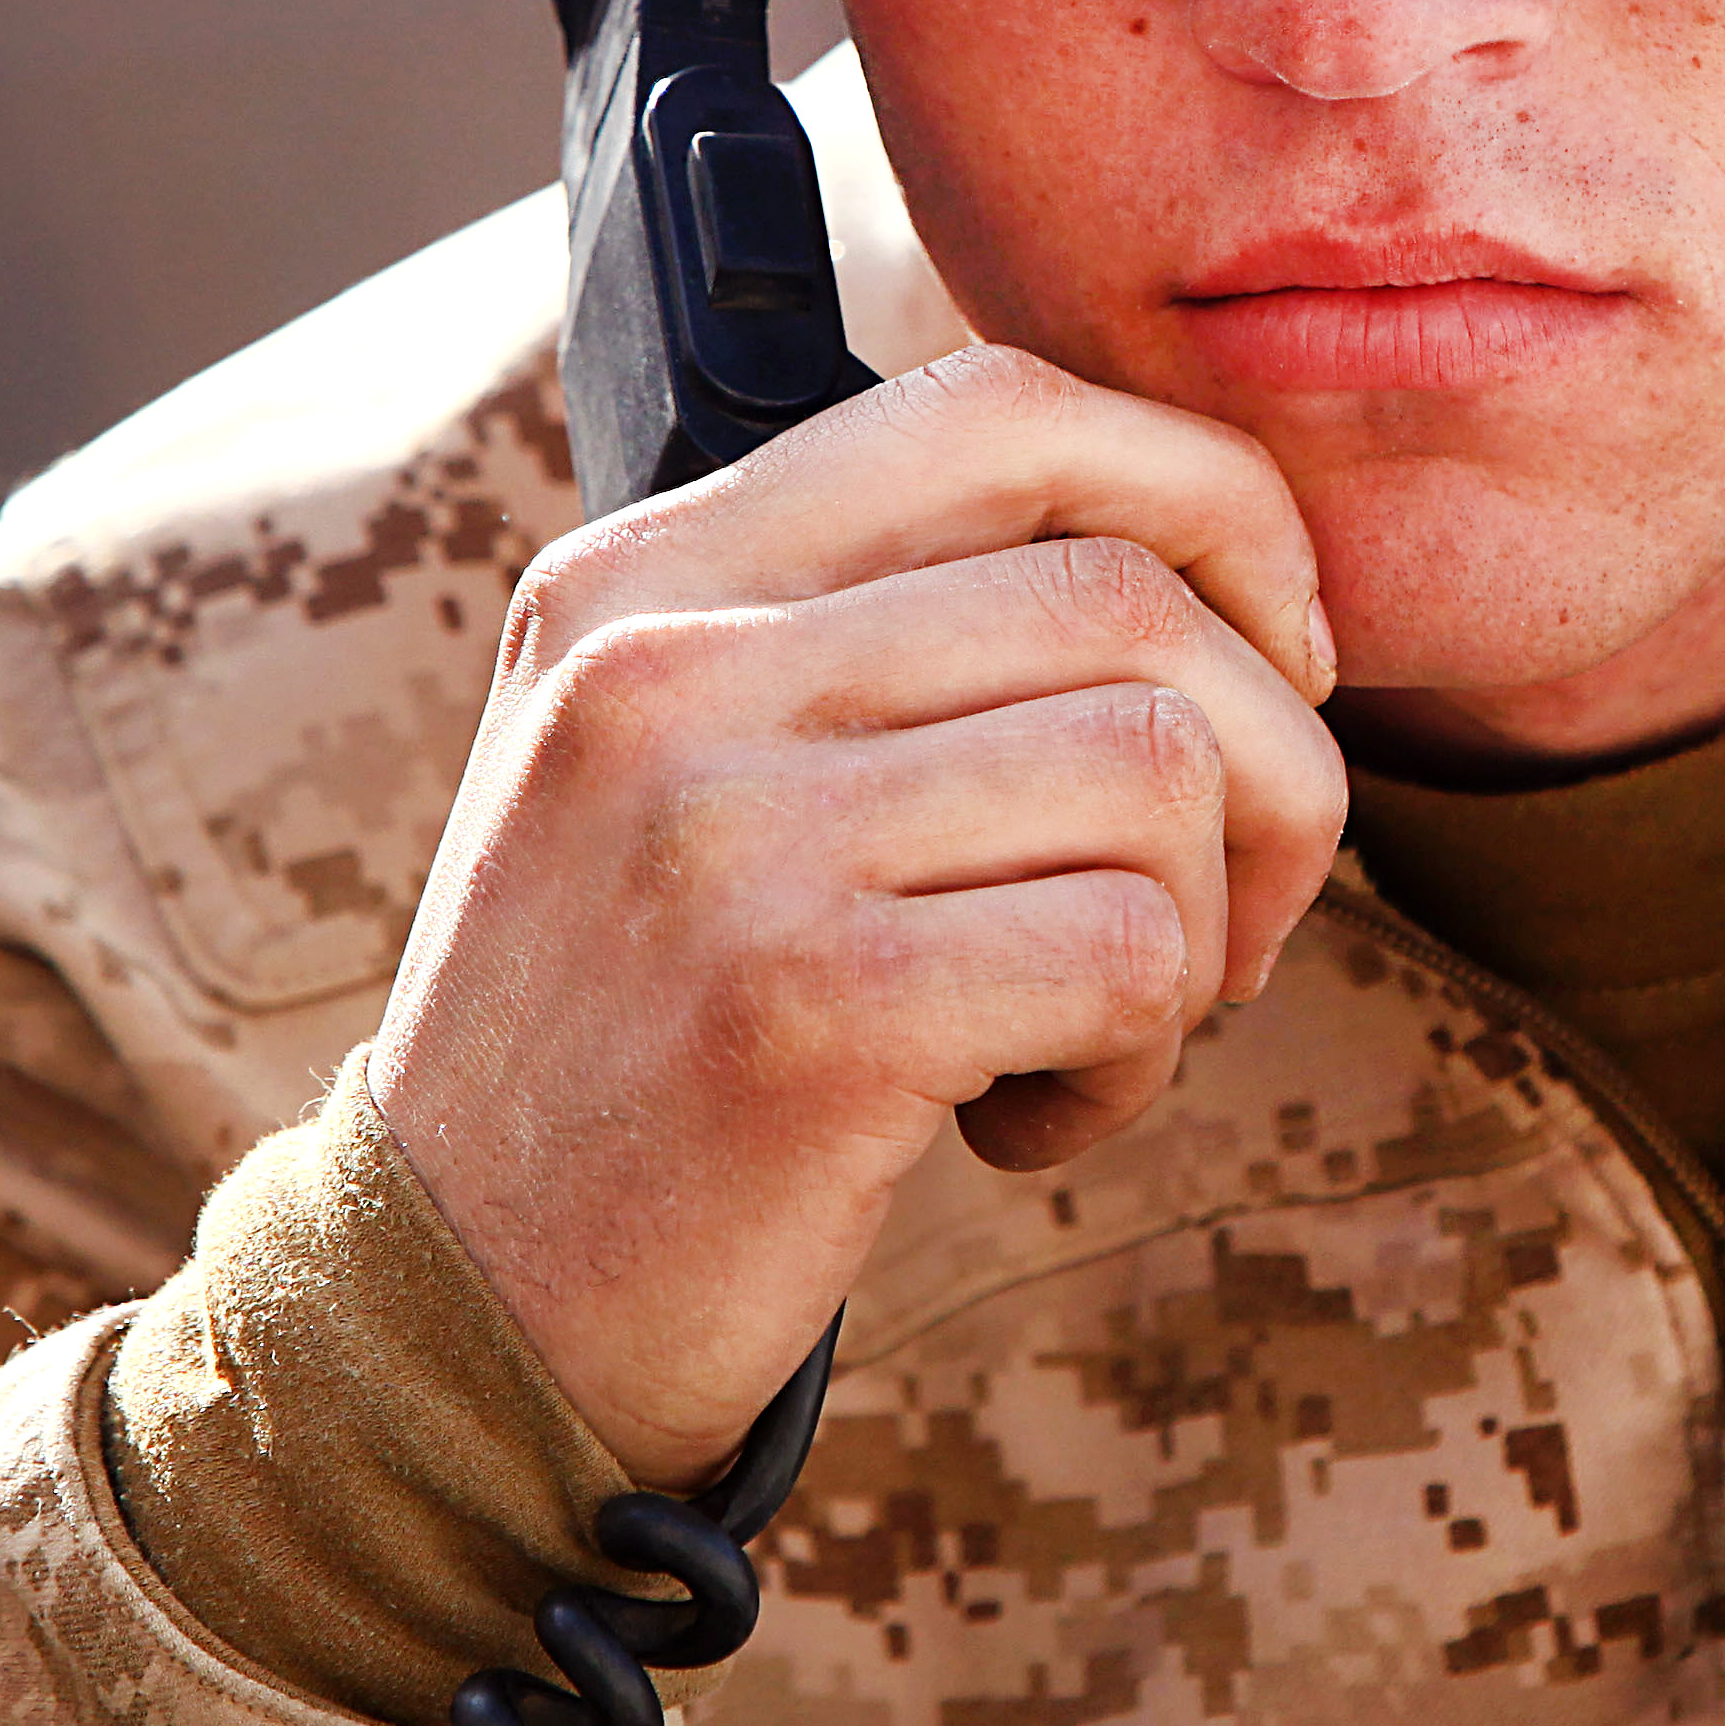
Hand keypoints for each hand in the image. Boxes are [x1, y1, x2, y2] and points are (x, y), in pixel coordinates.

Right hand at [369, 344, 1346, 1486]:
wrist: (447, 1316)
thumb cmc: (638, 1040)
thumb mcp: (680, 768)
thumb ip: (869, 630)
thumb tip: (1207, 554)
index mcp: (643, 576)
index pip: (1004, 409)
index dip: (1210, 503)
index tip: (1277, 654)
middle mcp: (665, 665)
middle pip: (1128, 595)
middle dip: (1265, 765)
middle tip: (1222, 917)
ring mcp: (728, 829)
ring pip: (1159, 766)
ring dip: (1197, 931)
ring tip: (1087, 1034)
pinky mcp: (807, 1006)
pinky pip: (1130, 952)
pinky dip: (1137, 1060)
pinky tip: (1023, 1124)